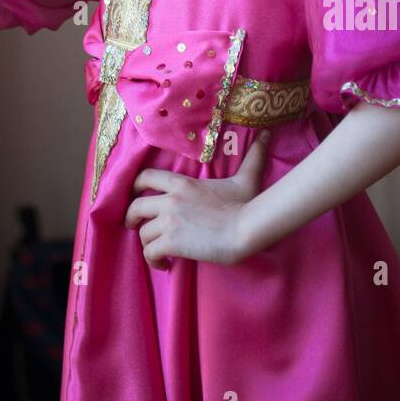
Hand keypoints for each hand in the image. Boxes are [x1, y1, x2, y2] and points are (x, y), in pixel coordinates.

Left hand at [124, 130, 271, 269]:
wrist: (245, 229)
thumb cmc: (245, 205)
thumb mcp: (245, 178)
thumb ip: (252, 158)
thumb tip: (267, 135)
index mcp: (181, 183)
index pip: (145, 177)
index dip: (136, 187)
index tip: (137, 197)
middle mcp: (170, 199)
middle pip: (135, 206)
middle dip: (132, 218)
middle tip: (138, 227)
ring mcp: (169, 221)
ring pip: (142, 233)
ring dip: (147, 244)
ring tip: (157, 251)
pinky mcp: (171, 242)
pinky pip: (149, 252)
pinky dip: (153, 260)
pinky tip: (165, 265)